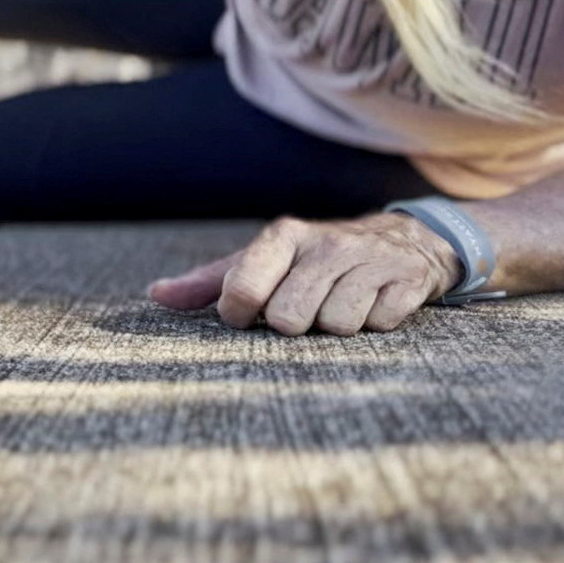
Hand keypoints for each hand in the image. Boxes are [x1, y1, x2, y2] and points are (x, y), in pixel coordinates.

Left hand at [146, 214, 462, 335]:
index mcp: (282, 237)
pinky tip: (374, 303)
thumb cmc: (312, 261)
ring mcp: (369, 260)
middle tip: (306, 308)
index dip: (241, 315)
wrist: (402, 242)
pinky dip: (375, 323)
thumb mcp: (261, 263)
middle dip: (295, 324)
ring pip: (336, 325)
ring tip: (341, 303)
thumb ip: (208, 282)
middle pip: (290, 319)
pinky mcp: (406, 280)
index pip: (242, 291)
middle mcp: (325, 244)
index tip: (249, 315)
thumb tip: (156, 294)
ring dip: (336, 325)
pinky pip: (378, 325)